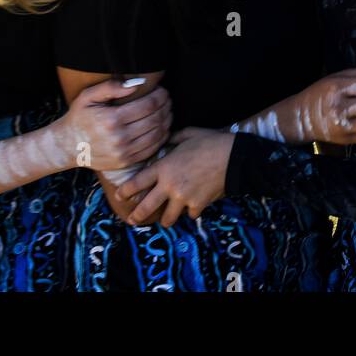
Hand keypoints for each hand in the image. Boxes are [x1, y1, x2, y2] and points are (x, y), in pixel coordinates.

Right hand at [62, 79, 171, 169]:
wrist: (68, 146)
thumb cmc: (79, 118)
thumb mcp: (88, 97)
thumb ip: (110, 87)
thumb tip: (136, 84)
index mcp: (112, 119)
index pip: (148, 105)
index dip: (160, 96)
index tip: (162, 90)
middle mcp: (120, 137)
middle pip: (156, 119)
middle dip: (166, 106)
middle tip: (167, 99)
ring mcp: (124, 152)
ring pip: (158, 134)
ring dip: (167, 121)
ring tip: (167, 111)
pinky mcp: (127, 162)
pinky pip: (152, 148)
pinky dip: (162, 136)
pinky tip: (162, 127)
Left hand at [117, 128, 233, 227]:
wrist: (235, 158)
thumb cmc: (211, 142)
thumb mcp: (188, 134)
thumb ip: (173, 139)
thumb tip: (166, 140)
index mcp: (164, 167)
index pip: (137, 182)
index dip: (125, 191)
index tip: (119, 196)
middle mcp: (170, 186)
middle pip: (146, 207)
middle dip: (137, 216)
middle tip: (132, 220)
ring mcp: (184, 198)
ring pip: (168, 218)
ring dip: (166, 219)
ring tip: (165, 219)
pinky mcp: (198, 205)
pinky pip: (190, 215)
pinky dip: (190, 212)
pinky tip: (193, 208)